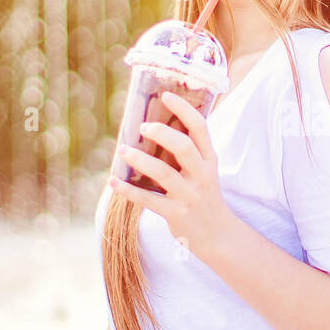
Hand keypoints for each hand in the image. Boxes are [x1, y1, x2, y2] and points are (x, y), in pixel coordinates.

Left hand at [109, 91, 238, 261]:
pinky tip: (113, 181)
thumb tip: (154, 125)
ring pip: (163, 173)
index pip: (200, 128)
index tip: (165, 95)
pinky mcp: (176, 214)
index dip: (183, 109)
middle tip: (142, 127)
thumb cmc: (204, 194)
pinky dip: (128, 190)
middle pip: (183, 147)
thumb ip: (188, 151)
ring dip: (139, 160)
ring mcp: (189, 196)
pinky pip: (148, 200)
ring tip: (122, 150)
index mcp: (209, 159)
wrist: (217, 234)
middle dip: (161, 133)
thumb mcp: (204, 170)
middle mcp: (202, 175)